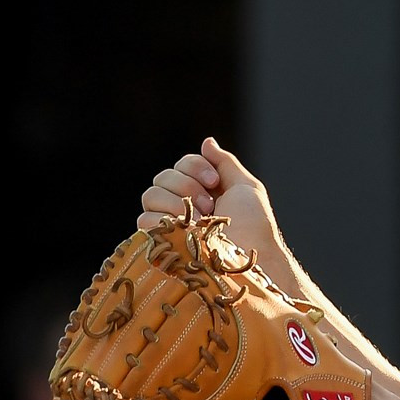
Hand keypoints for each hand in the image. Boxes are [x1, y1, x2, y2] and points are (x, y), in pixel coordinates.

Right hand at [138, 137, 282, 264]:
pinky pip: (144, 219)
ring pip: (150, 195)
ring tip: (199, 220)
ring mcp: (169, 224)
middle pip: (162, 177)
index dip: (194, 167)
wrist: (250, 257)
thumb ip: (224, 162)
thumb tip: (206, 142)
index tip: (214, 181)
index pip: (181, 165)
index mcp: (202, 191)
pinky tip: (186, 230)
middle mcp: (182, 205)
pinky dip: (164, 219)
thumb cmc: (254, 226)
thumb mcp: (244, 186)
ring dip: (175, 202)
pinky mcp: (160, 243)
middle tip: (209, 205)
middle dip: (186, 185)